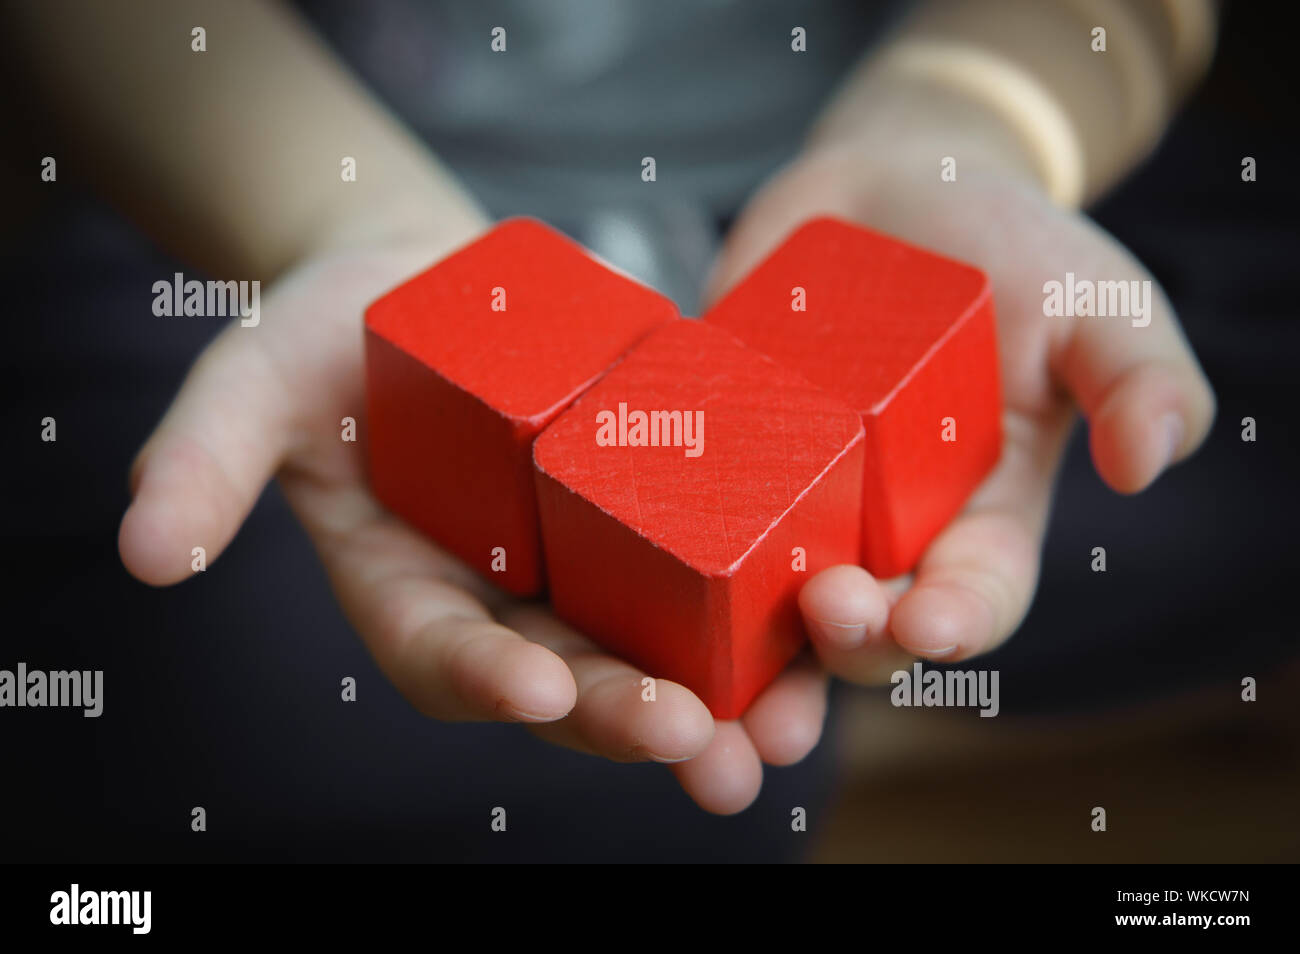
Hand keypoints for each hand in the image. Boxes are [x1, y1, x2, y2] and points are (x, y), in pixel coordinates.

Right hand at [117, 233, 820, 814]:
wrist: (427, 274)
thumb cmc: (329, 325)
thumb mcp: (253, 374)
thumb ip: (202, 456)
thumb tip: (143, 553)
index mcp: (412, 587)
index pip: (442, 654)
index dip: (481, 677)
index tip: (535, 689)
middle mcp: (504, 596)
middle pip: (566, 674)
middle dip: (622, 713)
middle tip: (693, 744)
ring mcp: (582, 563)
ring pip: (651, 649)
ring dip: (716, 701)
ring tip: (774, 737)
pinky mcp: (652, 514)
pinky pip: (711, 571)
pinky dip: (762, 610)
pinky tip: (823, 625)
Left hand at [706, 136, 1215, 690]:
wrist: (891, 194)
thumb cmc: (1009, 249)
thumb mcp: (1095, 298)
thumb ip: (1137, 372)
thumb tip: (1150, 460)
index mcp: (978, 524)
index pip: (975, 600)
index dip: (957, 624)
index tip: (930, 628)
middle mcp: (882, 540)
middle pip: (863, 631)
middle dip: (845, 649)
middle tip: (825, 622)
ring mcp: (792, 510)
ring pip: (763, 618)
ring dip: (742, 670)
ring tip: (711, 700)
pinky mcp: (718, 469)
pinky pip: (683, 532)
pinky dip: (658, 572)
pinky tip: (622, 589)